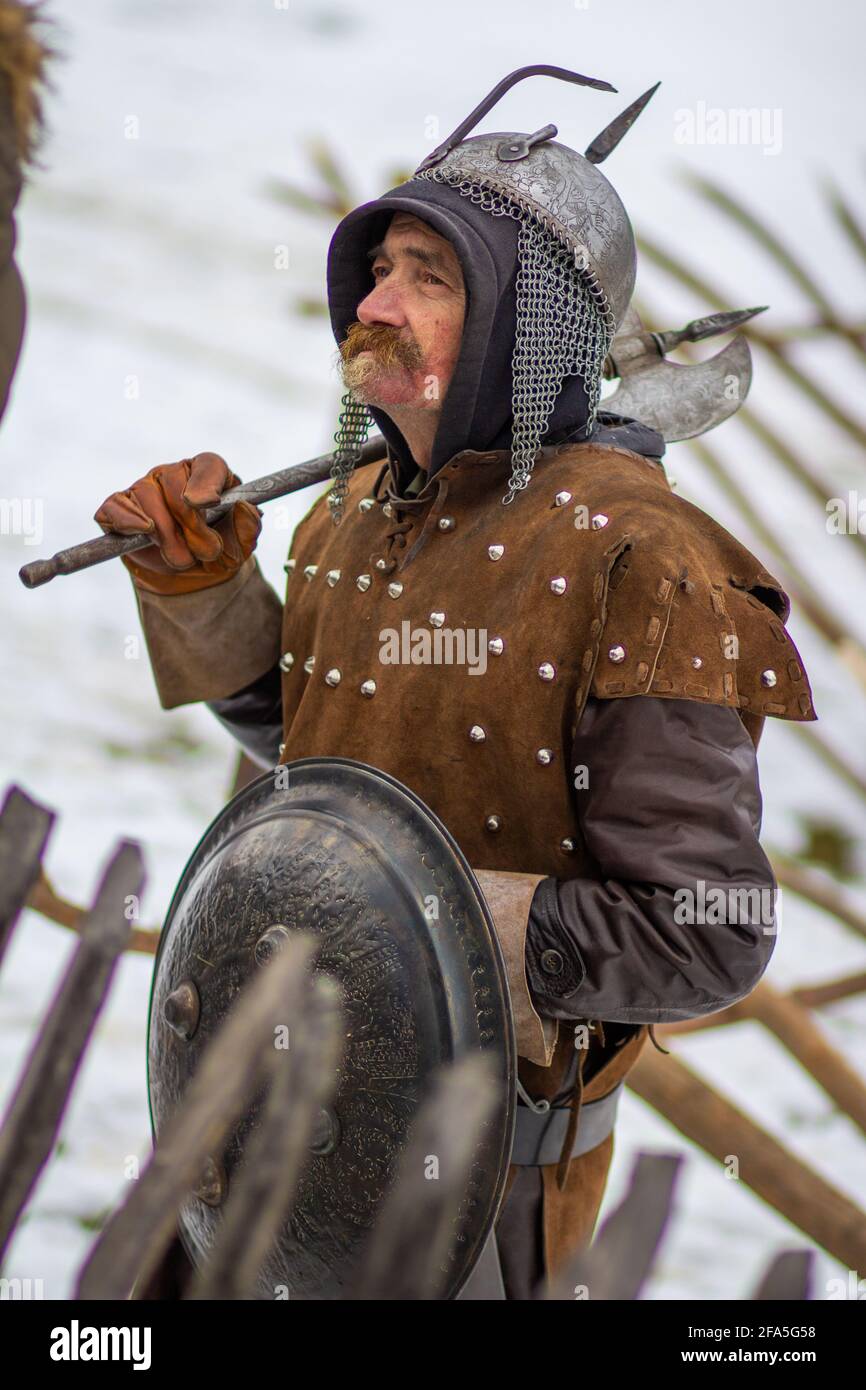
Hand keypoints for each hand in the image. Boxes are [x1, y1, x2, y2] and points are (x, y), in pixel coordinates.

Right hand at [94, 452, 261, 595]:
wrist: (194, 574)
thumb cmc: (219, 548)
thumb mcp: (241, 543)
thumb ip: (248, 525)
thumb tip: (243, 508)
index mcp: (209, 474)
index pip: (208, 466)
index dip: (207, 484)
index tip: (210, 504)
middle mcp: (174, 474)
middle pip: (173, 483)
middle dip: (190, 523)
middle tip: (206, 552)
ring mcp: (144, 489)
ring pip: (146, 496)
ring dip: (166, 534)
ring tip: (183, 559)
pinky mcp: (119, 509)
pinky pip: (115, 507)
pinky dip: (127, 520)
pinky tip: (144, 532)